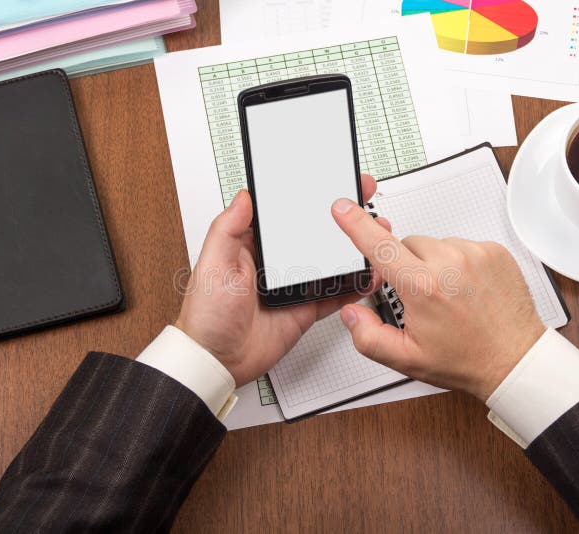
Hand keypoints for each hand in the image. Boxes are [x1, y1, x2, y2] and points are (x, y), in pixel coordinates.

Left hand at [176, 175, 388, 385]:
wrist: (216, 360)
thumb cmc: (206, 315)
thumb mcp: (213, 264)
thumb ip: (227, 229)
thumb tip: (244, 196)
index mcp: (251, 246)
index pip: (285, 215)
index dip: (307, 198)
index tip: (328, 183)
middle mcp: (275, 263)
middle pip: (312, 235)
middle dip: (338, 220)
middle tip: (361, 200)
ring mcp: (292, 286)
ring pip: (328, 262)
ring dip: (349, 250)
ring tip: (372, 235)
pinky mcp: (304, 309)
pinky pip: (334, 295)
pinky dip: (352, 286)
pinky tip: (367, 275)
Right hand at [331, 198, 545, 400]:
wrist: (514, 359)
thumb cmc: (467, 358)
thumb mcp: (407, 359)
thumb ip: (369, 337)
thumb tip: (352, 313)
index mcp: (423, 288)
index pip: (379, 247)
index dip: (356, 224)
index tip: (342, 208)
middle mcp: (449, 264)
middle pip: (405, 245)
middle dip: (404, 266)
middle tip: (420, 296)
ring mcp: (474, 253)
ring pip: (433, 244)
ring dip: (432, 263)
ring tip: (447, 294)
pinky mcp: (493, 250)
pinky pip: (460, 245)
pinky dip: (457, 262)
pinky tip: (465, 288)